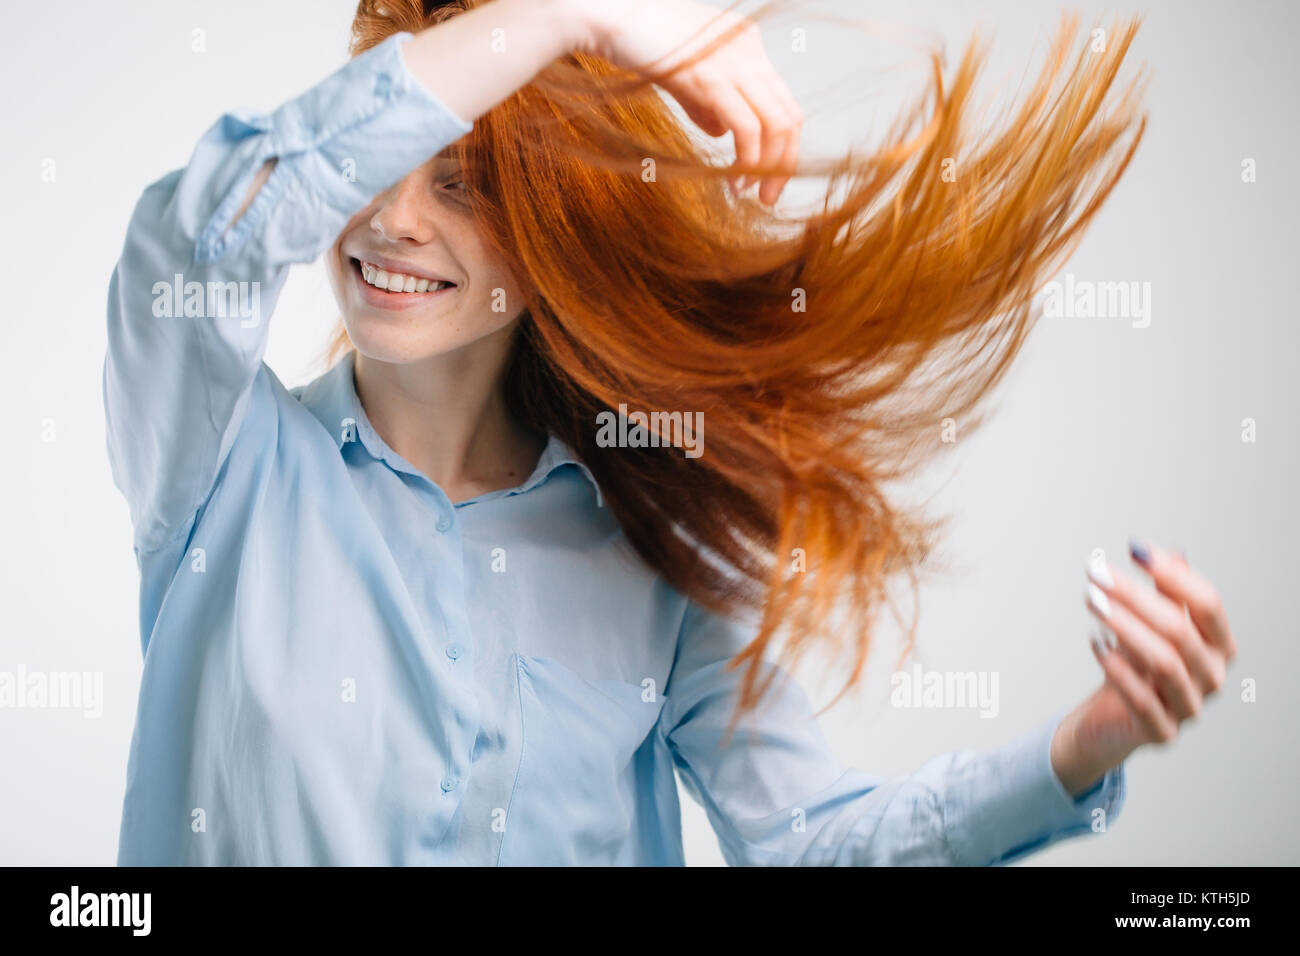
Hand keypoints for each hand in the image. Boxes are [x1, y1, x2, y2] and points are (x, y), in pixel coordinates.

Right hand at [571, 0, 801, 204]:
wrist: (609, 17)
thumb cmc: (638, 43)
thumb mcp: (683, 75)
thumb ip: (706, 102)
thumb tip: (722, 132)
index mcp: (747, 43)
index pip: (783, 101)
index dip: (782, 145)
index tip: (766, 176)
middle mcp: (749, 49)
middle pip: (790, 115)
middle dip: (784, 163)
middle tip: (767, 195)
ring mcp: (734, 62)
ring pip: (776, 125)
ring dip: (768, 168)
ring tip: (747, 192)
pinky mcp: (712, 79)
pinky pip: (747, 129)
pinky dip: (747, 162)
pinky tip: (732, 181)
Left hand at [1050, 540, 1237, 795]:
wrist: (1112, 719)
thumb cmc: (1136, 666)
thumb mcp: (1151, 626)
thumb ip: (1166, 593)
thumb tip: (1170, 552)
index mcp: (1219, 645)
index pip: (1208, 604)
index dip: (1174, 574)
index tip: (1135, 550)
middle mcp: (1212, 676)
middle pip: (1180, 629)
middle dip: (1134, 596)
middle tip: (1096, 573)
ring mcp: (1190, 707)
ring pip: (1164, 662)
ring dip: (1124, 625)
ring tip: (1091, 600)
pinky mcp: (1162, 732)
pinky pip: (1141, 700)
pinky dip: (1117, 668)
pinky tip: (1096, 644)